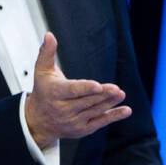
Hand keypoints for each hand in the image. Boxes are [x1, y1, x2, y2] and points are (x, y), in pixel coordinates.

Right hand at [24, 31, 130, 146]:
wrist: (39, 121)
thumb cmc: (43, 91)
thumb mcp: (41, 72)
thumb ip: (47, 53)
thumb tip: (49, 35)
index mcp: (54, 94)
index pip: (72, 91)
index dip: (85, 88)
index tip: (98, 85)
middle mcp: (63, 109)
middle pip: (87, 101)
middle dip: (102, 95)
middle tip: (116, 89)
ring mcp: (73, 121)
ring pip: (95, 110)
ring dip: (110, 103)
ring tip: (120, 94)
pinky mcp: (83, 129)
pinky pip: (100, 122)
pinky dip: (114, 116)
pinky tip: (126, 110)